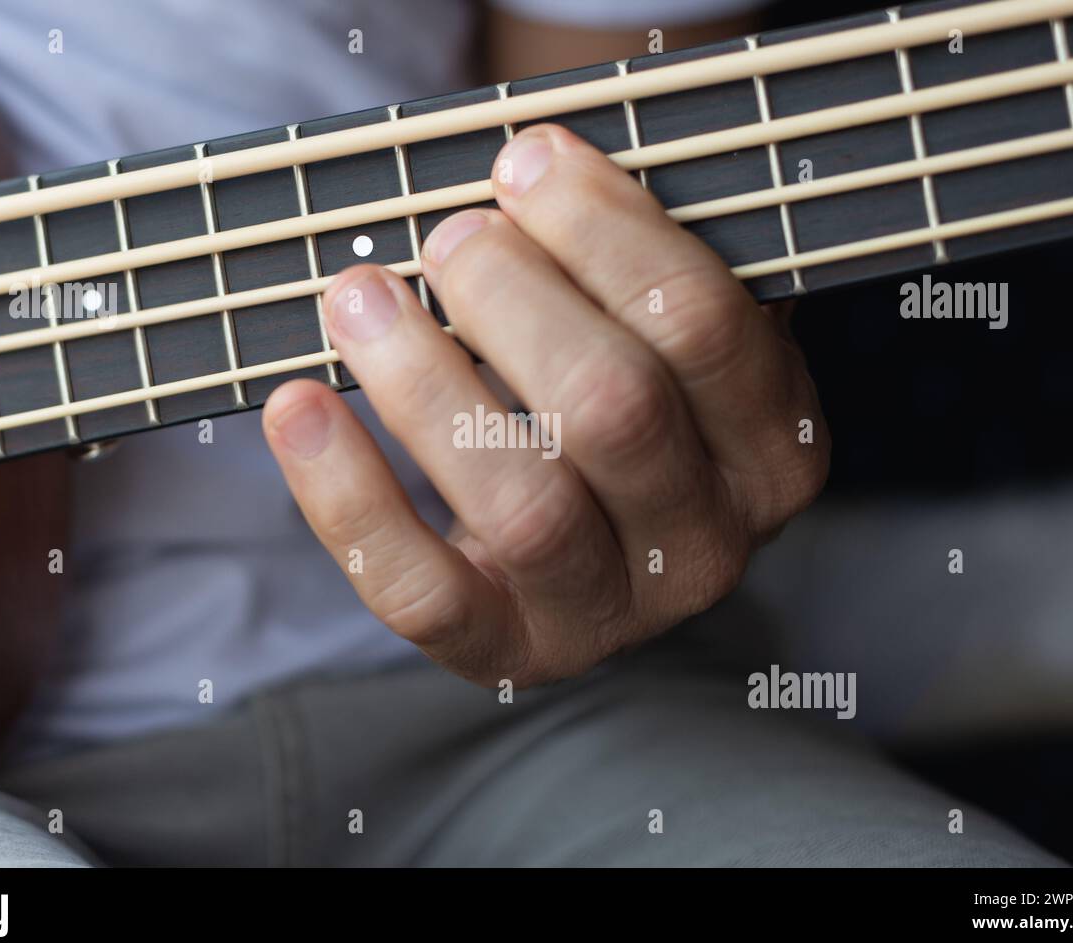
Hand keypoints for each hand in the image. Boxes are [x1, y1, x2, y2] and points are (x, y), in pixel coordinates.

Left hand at [262, 124, 827, 685]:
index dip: (604, 230)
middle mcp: (707, 546)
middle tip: (449, 239)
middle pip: (612, 410)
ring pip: (521, 504)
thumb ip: (635, 266)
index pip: (701, 326)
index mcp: (773, 450)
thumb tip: (537, 167)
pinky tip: (299, 406)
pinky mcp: (507, 652)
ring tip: (359, 298)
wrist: (599, 541)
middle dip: (513, 300)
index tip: (523, 161)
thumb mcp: (665, 333)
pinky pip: (421, 590)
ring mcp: (610, 614)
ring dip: (424, 381)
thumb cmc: (624, 396)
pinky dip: (348, 495)